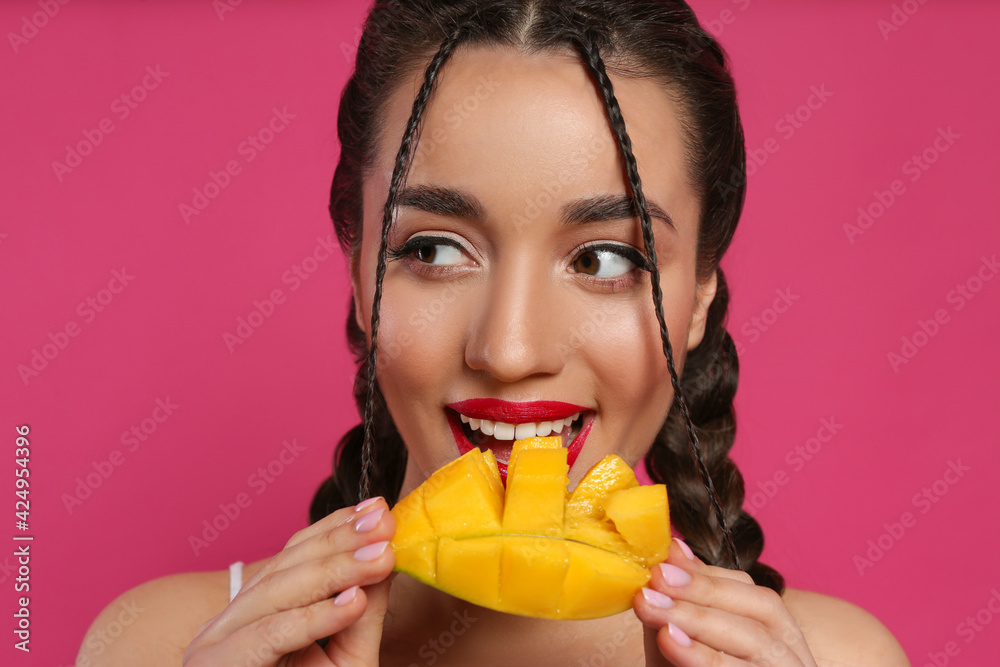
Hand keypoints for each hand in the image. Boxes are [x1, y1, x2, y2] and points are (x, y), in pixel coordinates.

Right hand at [183, 497, 395, 665]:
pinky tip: (352, 602)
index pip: (294, 553)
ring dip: (336, 571)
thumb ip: (361, 609)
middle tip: (386, 526)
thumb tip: (388, 555)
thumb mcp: (345, 655)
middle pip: (287, 566)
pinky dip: (314, 618)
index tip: (378, 507)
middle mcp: (228, 622)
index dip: (336, 526)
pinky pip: (269, 637)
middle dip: (342, 542)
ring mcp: (215, 645)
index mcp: (253, 610)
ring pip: (278, 593)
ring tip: (382, 558)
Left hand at [635, 537, 816, 665]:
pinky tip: (670, 645)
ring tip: (657, 615)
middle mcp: (792, 660)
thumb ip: (680, 603)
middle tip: (651, 587)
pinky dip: (705, 661)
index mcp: (778, 637)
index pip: (755, 597)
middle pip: (761, 617)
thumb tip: (673, 547)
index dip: (708, 577)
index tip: (660, 564)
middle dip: (703, 596)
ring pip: (756, 648)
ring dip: (703, 627)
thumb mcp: (683, 645)